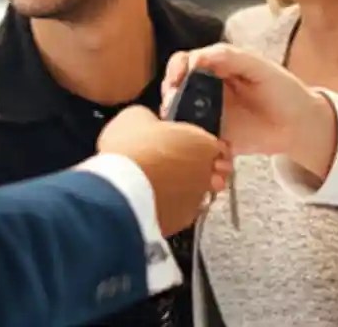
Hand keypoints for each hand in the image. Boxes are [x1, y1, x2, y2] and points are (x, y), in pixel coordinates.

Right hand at [97, 106, 231, 236]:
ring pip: (198, 192)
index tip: (191, 146)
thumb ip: (153, 119)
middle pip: (213, 170)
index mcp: (201, 142)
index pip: (217, 145)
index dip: (203, 146)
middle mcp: (207, 172)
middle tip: (174, 165)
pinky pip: (182, 210)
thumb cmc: (130, 150)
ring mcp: (196, 199)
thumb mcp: (134, 116)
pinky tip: (154, 200)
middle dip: (199, 168)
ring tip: (161, 184)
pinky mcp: (182, 221)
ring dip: (186, 188)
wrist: (120, 190)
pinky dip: (172, 206)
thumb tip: (150, 123)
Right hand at [161, 43, 337, 180]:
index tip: (176, 80)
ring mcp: (209, 116)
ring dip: (174, 123)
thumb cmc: (284, 90)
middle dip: (169, 97)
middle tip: (172, 106)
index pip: (184, 63)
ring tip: (180, 129)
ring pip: (180, 118)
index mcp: (215, 69)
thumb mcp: (260, 67)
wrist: (301, 125)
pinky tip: (201, 147)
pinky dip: (193, 146)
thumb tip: (197, 57)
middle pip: (175, 91)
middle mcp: (206, 91)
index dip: (176, 69)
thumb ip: (230, 57)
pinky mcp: (215, 140)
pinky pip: (197, 143)